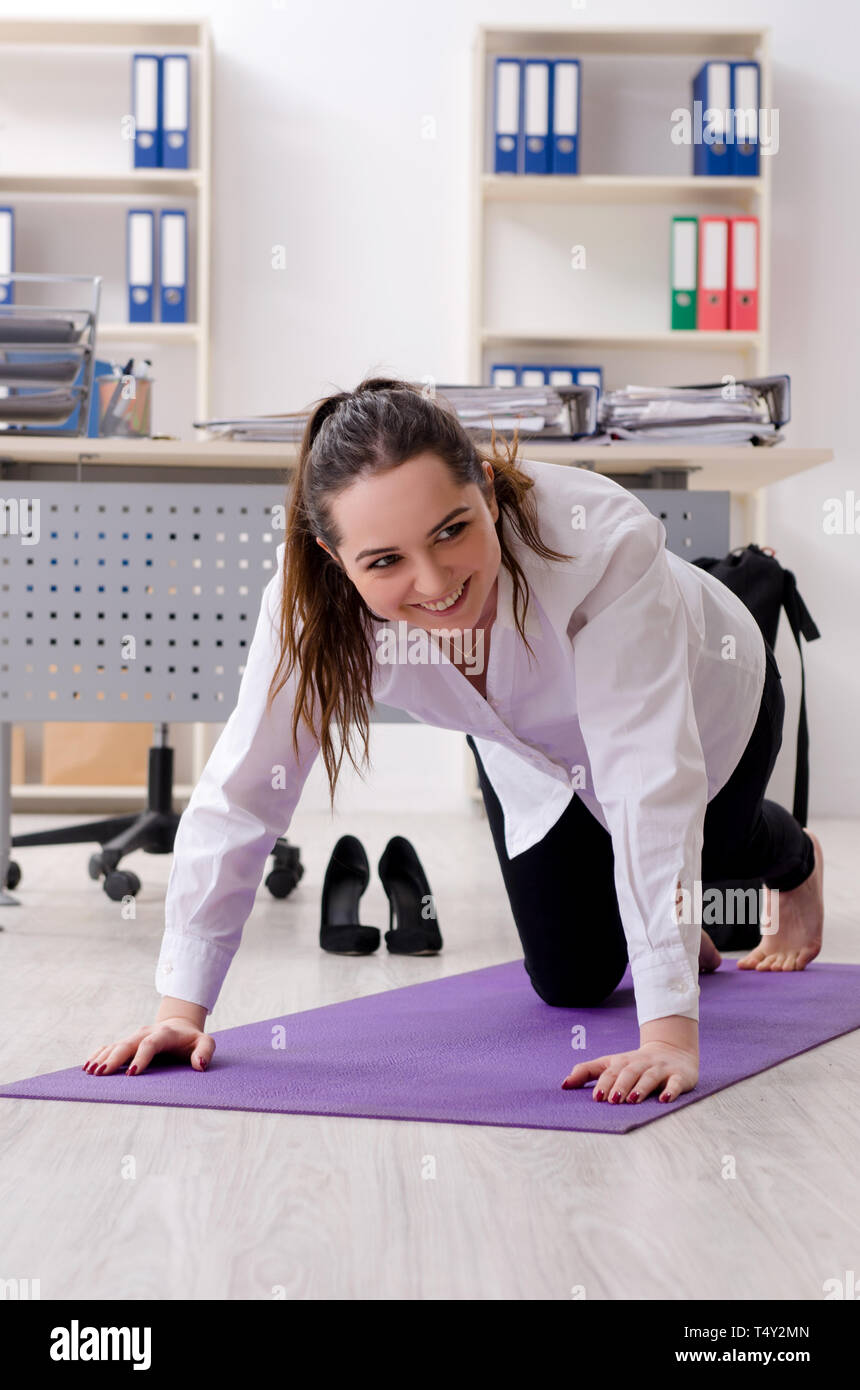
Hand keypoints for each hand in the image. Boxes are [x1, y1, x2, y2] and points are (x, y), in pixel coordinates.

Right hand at [82, 1016, 214, 1076]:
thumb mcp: (205, 1042)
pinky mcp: (128, 1042)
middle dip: (114, 1058)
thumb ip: (205, 1051)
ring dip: (103, 1058)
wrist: (179, 1026)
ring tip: (91, 1072)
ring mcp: (134, 1037)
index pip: (151, 1043)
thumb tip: (200, 1065)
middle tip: (102, 1074)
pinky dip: (98, 1054)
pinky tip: (88, 1065)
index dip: (141, 1057)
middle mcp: (146, 1033)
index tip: (132, 1073)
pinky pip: (110, 1046)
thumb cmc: (191, 1040)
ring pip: (116, 1045)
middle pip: (128, 1043)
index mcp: (164, 1033)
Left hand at [561, 1039, 698, 1103]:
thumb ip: (587, 1072)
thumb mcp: (611, 1064)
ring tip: (632, 1100)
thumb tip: (563, 1085)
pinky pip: (676, 1082)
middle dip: (620, 1085)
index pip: (611, 1071)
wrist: (673, 1051)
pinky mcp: (679, 1076)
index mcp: (623, 1061)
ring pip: (650, 1077)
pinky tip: (665, 1099)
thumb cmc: (635, 1064)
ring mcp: (660, 1069)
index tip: (596, 1097)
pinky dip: (671, 1090)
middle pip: (629, 1072)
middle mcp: (641, 1063)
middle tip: (612, 1100)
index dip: (604, 1083)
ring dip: (641, 1088)